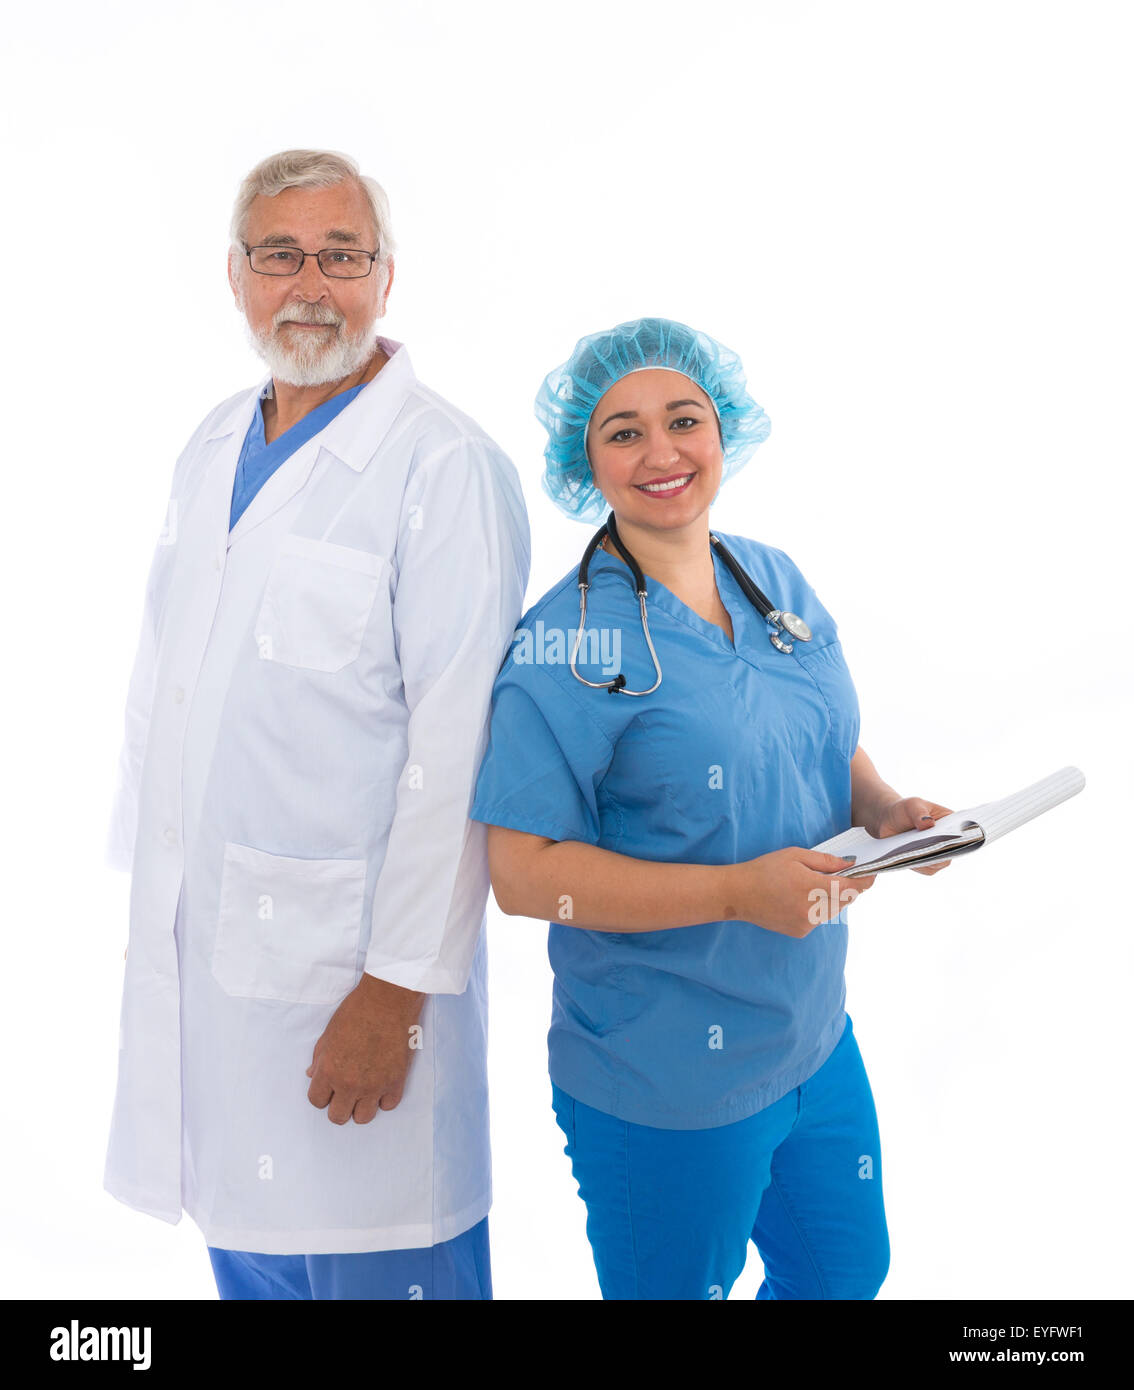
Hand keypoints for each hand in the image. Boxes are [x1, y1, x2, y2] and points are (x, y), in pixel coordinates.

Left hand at [306, 973, 424, 1124]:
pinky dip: (385, 1098)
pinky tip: (383, 1084)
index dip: (322, 1095)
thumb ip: (319, 1058)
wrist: (388, 999)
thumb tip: (312, 1075)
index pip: (316, 1101)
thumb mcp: (329, 1033)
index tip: (329, 1087)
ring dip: (362, 1106)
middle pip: (338, 1116)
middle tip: (346, 1092)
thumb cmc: (356, 1010)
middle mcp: (349, 1083)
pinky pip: (388, 1105)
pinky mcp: (396, 1081)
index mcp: (329, 1070)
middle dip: (339, 1106)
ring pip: (363, 1118)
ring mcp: (374, 1085)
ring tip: (365, 1091)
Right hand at [740, 848, 876, 938]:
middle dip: (848, 888)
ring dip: (832, 899)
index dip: (864, 882)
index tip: (872, 875)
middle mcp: (813, 910)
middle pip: (845, 901)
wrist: (739, 895)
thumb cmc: (765, 870)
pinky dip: (818, 909)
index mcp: (812, 888)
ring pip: (833, 911)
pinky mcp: (800, 932)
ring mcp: (807, 924)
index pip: (850, 888)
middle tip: (841, 875)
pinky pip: (819, 919)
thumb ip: (825, 861)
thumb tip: (849, 865)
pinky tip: (799, 899)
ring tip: (812, 886)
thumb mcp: (795, 856)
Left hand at [868, 796, 954, 875]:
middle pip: (951, 851)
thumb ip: (919, 812)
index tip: (950, 839)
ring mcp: (936, 854)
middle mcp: (947, 841)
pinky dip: (917, 866)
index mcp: (951, 823)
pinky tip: (907, 859)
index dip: (960, 838)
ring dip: (927, 860)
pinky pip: (924, 869)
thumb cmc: (905, 810)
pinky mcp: (924, 864)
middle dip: (941, 851)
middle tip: (929, 848)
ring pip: (938, 863)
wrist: (888, 821)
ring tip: (915, 853)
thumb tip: (928, 823)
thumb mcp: (912, 805)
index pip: (962, 832)